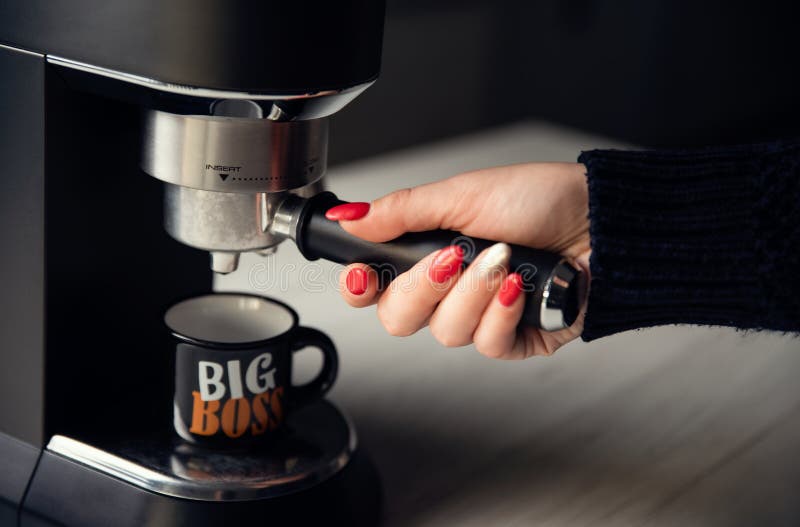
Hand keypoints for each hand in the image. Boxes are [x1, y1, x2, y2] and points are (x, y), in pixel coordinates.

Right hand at [328, 162, 590, 358]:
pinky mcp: (514, 338)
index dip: (360, 288)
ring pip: (446, 332)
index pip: (375, 286)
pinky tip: (518, 287)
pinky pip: (487, 345)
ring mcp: (480, 316)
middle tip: (450, 257)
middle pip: (400, 318)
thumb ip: (401, 212)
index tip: (363, 275)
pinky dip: (501, 314)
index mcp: (428, 253)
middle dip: (422, 288)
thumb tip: (348, 217)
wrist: (599, 219)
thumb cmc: (537, 201)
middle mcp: (449, 289)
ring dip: (473, 293)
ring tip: (503, 259)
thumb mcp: (461, 195)